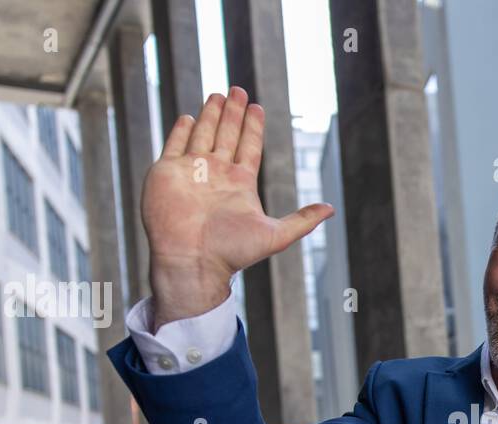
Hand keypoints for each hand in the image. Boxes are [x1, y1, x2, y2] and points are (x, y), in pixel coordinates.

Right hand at [141, 86, 333, 327]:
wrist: (192, 260)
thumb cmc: (232, 252)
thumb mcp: (276, 236)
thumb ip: (302, 221)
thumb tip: (331, 210)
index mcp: (240, 184)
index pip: (249, 147)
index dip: (253, 126)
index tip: (257, 106)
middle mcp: (216, 175)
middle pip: (226, 135)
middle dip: (232, 113)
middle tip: (238, 89)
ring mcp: (190, 172)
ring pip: (202, 135)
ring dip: (209, 115)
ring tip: (217, 95)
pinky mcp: (166, 172)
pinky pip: (174, 145)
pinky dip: (181, 130)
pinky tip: (189, 117)